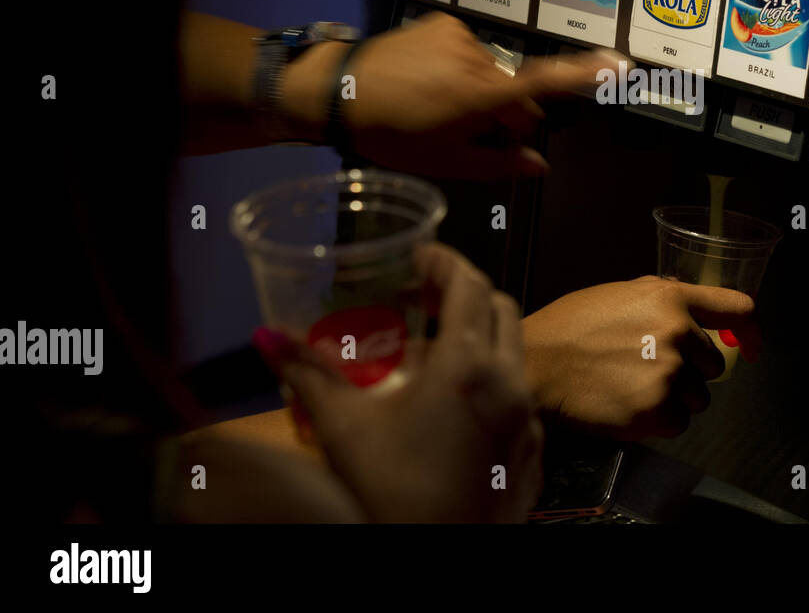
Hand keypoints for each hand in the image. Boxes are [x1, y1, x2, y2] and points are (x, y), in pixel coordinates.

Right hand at [255, 244, 543, 522]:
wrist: (440, 562)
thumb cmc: (393, 496)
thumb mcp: (344, 430)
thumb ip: (308, 375)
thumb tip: (268, 338)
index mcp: (469, 366)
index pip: (469, 284)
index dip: (444, 261)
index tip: (419, 255)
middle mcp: (510, 383)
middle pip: (500, 310)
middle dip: (464, 293)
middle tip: (423, 295)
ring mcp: (528, 419)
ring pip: (514, 353)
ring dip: (479, 338)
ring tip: (430, 351)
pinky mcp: (531, 450)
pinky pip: (518, 396)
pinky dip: (490, 381)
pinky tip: (452, 406)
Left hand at [332, 12, 620, 178]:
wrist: (337, 90)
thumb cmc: (391, 135)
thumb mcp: (444, 162)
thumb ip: (498, 164)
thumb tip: (538, 166)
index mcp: (481, 96)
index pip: (545, 83)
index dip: (585, 74)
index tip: (620, 62)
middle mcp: (478, 59)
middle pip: (515, 91)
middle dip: (506, 114)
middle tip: (471, 138)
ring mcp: (459, 36)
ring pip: (491, 72)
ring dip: (480, 91)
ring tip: (438, 108)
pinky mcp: (442, 21)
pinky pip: (468, 50)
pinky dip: (460, 68)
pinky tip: (429, 82)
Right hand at [520, 277, 760, 439]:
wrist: (535, 364)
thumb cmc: (568, 329)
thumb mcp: (618, 294)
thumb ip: (661, 298)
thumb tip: (691, 306)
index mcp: (670, 297)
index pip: (738, 309)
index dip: (752, 332)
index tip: (752, 348)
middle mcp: (677, 331)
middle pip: (714, 365)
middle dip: (688, 371)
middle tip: (646, 369)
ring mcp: (668, 372)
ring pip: (698, 398)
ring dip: (673, 398)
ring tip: (631, 386)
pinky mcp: (656, 409)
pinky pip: (678, 423)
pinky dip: (658, 421)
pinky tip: (628, 405)